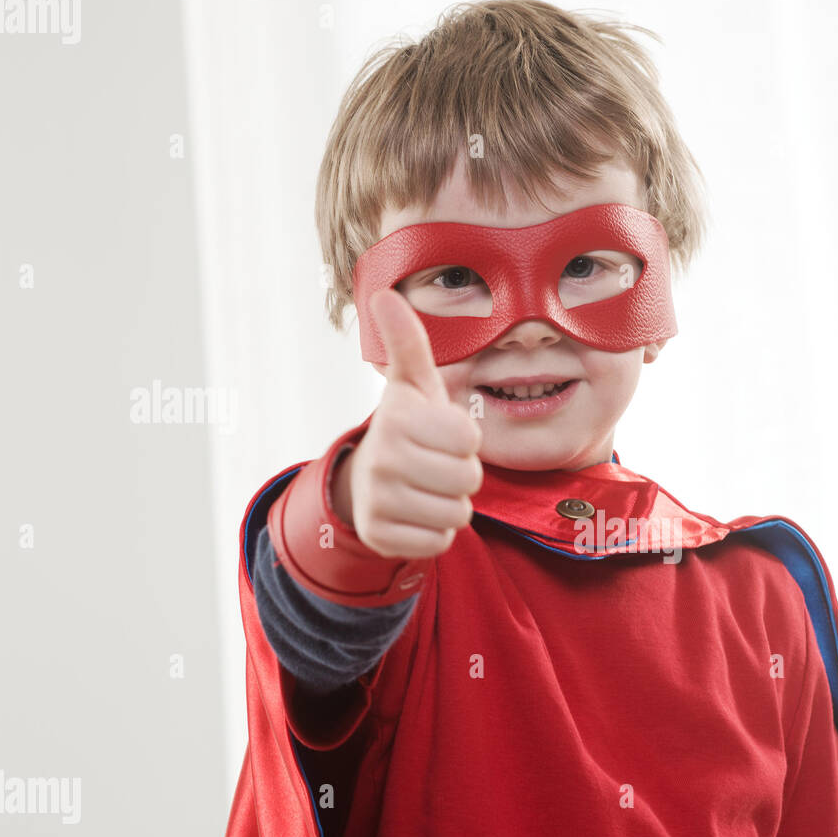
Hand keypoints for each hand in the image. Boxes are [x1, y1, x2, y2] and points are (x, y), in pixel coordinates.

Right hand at [333, 290, 483, 558]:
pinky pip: (440, 542)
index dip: (465, 439)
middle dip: (462, 474)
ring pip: (457, 514)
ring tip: (428, 487)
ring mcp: (378, 500)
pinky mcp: (380, 537)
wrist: (368, 480)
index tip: (442, 433)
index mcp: (397, 417)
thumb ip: (409, 342)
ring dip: (451, 504)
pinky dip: (436, 532)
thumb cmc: (409, 427)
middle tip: (437, 463)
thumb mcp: (414, 385)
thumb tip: (385, 294)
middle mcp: (382, 458)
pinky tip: (417, 513)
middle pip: (468, 479)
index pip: (469, 439)